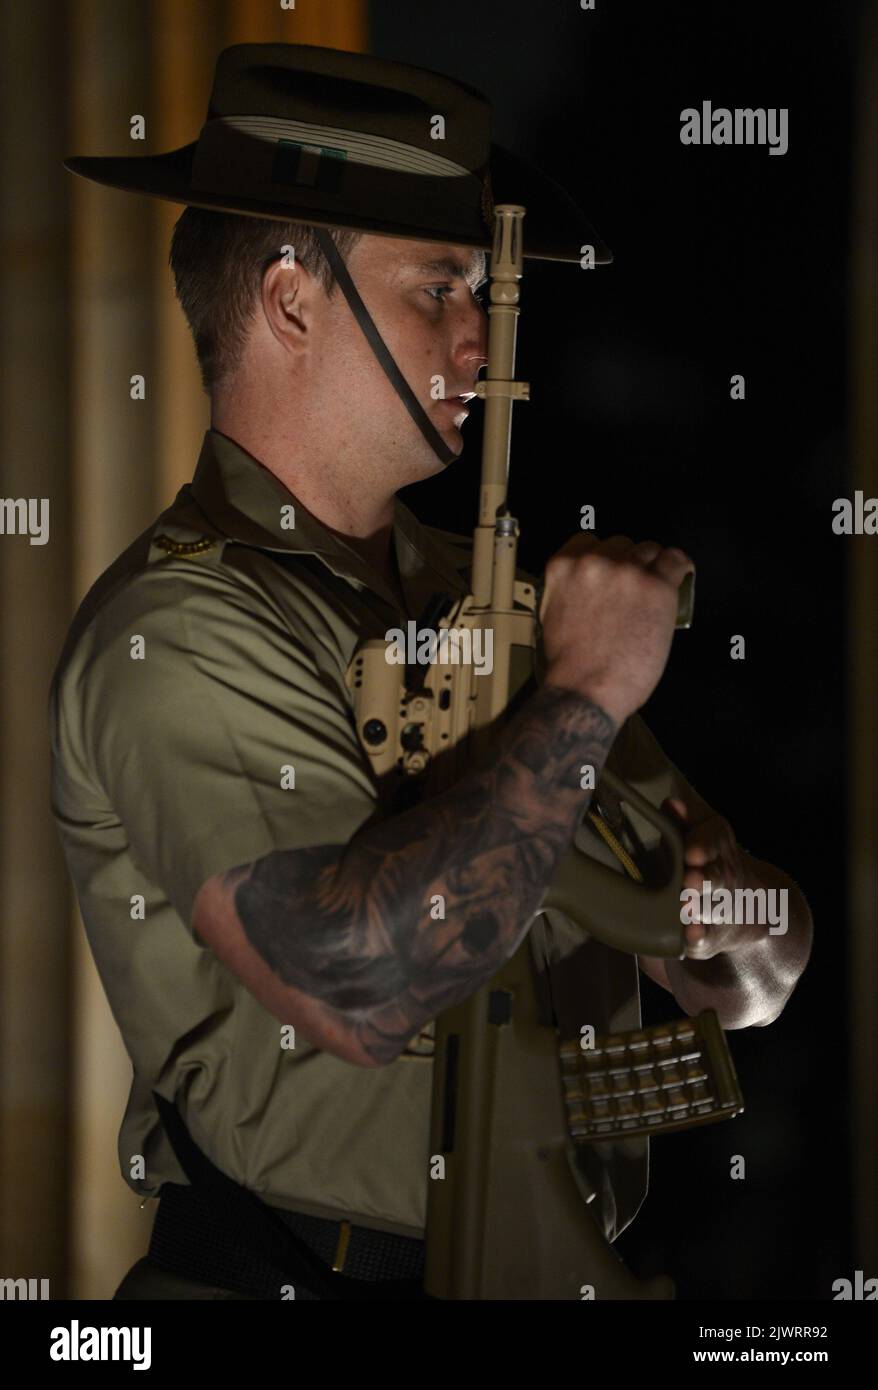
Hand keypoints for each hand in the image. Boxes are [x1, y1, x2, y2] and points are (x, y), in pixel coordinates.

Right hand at [540, 534, 694, 724]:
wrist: (584, 690)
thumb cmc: (569, 665)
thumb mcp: (551, 614)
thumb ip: (568, 589)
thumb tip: (588, 585)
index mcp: (563, 567)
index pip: (588, 540)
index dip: (603, 556)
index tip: (610, 567)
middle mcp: (594, 563)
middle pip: (621, 544)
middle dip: (627, 563)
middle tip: (632, 589)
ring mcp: (626, 573)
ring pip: (648, 550)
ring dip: (652, 567)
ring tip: (653, 590)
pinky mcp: (656, 587)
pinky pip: (675, 560)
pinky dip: (679, 567)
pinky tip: (680, 576)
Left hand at [662, 797, 764, 959]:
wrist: (747, 904)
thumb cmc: (707, 860)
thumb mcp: (701, 835)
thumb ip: (685, 820)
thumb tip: (670, 803)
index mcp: (718, 846)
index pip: (714, 840)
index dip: (703, 845)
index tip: (691, 852)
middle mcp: (723, 876)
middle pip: (716, 877)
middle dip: (704, 879)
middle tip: (690, 879)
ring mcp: (719, 907)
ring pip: (711, 907)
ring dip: (699, 907)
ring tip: (687, 905)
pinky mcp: (709, 934)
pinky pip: (705, 936)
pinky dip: (698, 936)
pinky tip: (691, 933)